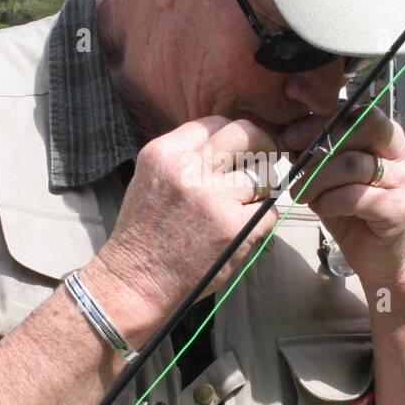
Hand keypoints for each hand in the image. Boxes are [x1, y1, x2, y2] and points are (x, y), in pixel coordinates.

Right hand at [86, 117, 282, 334]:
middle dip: (263, 145)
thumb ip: (184, 160)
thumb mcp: (152, 181)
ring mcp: (212, 196)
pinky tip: (239, 234)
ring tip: (241, 211)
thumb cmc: (144, 237)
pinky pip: (268, 213)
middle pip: (245, 134)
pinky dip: (261, 224)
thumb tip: (228, 149)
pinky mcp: (233, 226)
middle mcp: (187, 169)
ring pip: (262, 176)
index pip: (214, 123)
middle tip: (266, 161)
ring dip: (260, 193)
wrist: (135, 281)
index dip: (233, 136)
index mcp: (165, 154)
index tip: (241, 150)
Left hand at [279, 106, 404, 288]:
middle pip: (363, 128)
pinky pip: (357, 196)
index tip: (290, 136)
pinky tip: (319, 207)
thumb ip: (319, 153)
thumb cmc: (353, 211)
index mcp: (386, 138)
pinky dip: (330, 201)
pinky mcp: (399, 210)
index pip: (356, 113)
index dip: (321, 122)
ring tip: (299, 192)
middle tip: (295, 164)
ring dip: (317, 179)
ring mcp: (403, 182)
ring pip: (353, 164)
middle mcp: (400, 154)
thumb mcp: (331, 176)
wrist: (379, 257)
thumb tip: (288, 135)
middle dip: (321, 145)